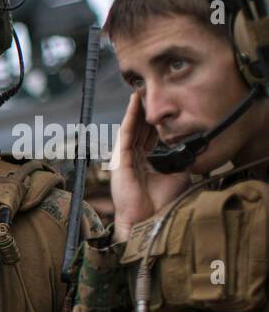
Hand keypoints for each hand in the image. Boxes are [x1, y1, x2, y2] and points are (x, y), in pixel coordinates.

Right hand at [109, 92, 187, 242]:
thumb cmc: (161, 203)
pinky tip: (134, 103)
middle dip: (144, 112)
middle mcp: (132, 160)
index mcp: (144, 164)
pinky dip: (129, 117)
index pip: (148, 138)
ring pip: (131, 128)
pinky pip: (126, 133)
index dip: (153, 123)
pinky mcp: (120, 159)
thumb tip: (192, 149)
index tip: (160, 109)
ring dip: (135, 110)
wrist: (148, 219)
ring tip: (140, 92)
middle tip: (149, 93)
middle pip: (139, 130)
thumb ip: (181, 161)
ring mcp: (124, 159)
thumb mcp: (178, 176)